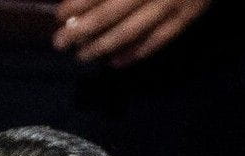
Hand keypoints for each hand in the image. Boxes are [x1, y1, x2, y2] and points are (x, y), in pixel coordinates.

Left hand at [53, 0, 210, 65]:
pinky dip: (136, 52)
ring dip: (104, 46)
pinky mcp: (186, 19)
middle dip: (83, 30)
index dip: (78, 3)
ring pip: (132, 32)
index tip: (58, 14)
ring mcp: (171, 6)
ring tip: (83, 56)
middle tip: (60, 44)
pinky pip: (159, 41)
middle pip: (112, 14)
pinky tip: (116, 61)